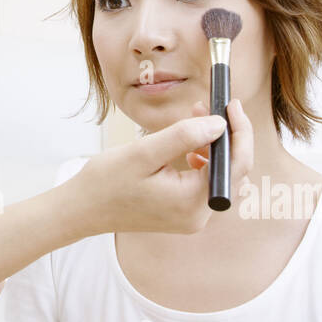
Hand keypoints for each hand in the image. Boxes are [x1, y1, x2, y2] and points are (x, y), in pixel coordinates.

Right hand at [66, 112, 226, 236]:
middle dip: (227, 136)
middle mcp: (198, 216)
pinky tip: (189, 147)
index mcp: (192, 203)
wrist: (81, 210)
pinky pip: (206, 185)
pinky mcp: (183, 214)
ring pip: (221, 177)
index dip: (240, 131)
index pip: (235, 165)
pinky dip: (204, 161)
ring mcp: (191, 218)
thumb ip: (184, 136)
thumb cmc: (106, 182)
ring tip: (196, 120)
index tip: (232, 104)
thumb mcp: (144, 152)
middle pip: (233, 172)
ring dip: (215, 147)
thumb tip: (219, 124)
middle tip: (212, 107)